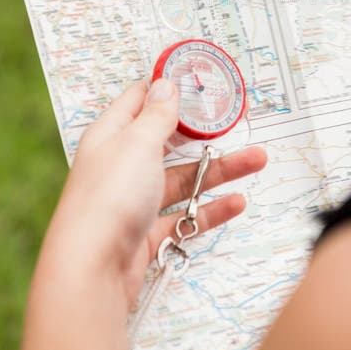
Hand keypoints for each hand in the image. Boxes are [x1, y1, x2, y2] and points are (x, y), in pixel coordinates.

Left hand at [42, 78, 266, 308]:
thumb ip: (156, 116)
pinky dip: (210, 210)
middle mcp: (121, 166)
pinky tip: (237, 203)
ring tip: (258, 160)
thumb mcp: (137, 144)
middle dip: (203, 133)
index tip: (198, 79)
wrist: (91, 270)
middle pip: (168, 143)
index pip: (139, 102)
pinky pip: (184, 217)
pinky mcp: (145, 235)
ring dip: (219, 171)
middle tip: (236, 120)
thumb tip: (164, 84)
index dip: (167, 89)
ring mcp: (134, 201)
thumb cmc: (110, 196)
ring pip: (182, 180)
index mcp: (111, 136)